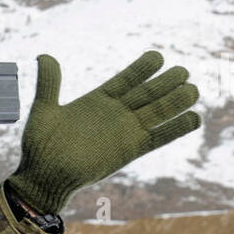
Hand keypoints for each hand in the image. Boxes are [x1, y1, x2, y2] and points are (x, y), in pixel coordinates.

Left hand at [7, 51, 200, 214]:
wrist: (44, 177)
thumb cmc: (40, 147)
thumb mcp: (43, 110)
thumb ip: (48, 83)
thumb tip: (44, 56)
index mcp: (97, 101)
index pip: (125, 79)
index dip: (141, 68)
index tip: (157, 56)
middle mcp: (115, 114)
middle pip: (146, 93)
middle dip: (165, 82)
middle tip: (183, 70)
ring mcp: (124, 131)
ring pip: (156, 113)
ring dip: (175, 102)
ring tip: (193, 89)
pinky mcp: (130, 150)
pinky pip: (157, 137)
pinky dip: (175, 129)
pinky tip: (194, 119)